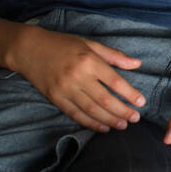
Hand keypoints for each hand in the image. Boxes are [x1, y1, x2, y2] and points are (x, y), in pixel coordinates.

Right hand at [7, 24, 144, 131]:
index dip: (129, 94)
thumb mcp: (90, 44)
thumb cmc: (63, 44)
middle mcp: (77, 76)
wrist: (28, 49)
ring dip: (109, 120)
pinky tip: (103, 127)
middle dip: (122, 111)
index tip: (141, 102)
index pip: (114, 81)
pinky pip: (75, 114)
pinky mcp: (55, 98)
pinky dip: (90, 123)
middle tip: (135, 118)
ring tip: (123, 125)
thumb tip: (137, 63)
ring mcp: (65, 89)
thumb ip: (114, 55)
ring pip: (91, 110)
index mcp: (89, 60)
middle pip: (105, 99)